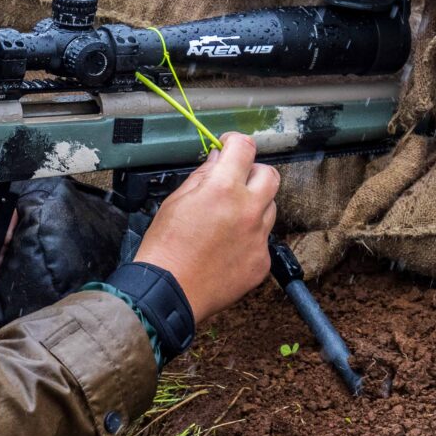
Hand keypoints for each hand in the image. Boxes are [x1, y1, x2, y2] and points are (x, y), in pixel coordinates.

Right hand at [133, 133, 279, 322]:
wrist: (169, 293)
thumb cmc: (165, 249)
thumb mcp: (175, 201)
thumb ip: (202, 176)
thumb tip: (217, 160)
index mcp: (223, 189)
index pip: (245, 147)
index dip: (235, 142)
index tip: (230, 147)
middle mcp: (248, 210)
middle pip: (270, 175)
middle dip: (253, 172)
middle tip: (235, 181)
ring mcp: (259, 238)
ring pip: (270, 208)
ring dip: (254, 206)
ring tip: (228, 220)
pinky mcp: (262, 262)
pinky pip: (264, 239)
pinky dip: (250, 237)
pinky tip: (228, 246)